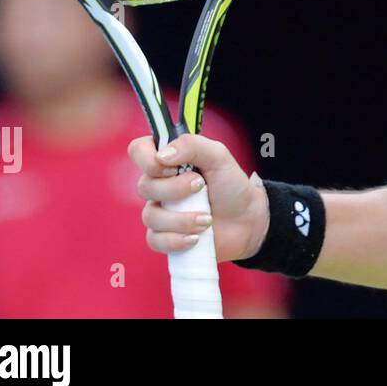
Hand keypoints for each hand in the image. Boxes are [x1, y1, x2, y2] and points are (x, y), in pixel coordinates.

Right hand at [128, 133, 268, 262]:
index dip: (147, 158)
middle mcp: (160, 185)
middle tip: (201, 187)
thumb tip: (162, 155)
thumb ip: (193, 145)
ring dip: (181, 219)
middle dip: (175, 189)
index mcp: (169, 161)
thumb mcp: (219, 157)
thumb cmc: (231, 185)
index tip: (173, 166)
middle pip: (144, 186)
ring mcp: (160, 211)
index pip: (138, 150)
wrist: (247, 219)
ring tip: (207, 219)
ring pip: (150, 216)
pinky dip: (177, 240)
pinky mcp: (164, 236)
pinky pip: (155, 240)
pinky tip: (197, 237)